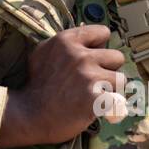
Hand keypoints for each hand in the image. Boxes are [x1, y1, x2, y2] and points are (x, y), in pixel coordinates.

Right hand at [0, 25, 126, 148]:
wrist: (28, 116)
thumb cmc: (36, 85)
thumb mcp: (43, 53)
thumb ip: (67, 43)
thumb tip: (93, 36)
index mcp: (67, 40)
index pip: (103, 32)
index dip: (100, 47)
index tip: (91, 60)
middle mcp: (80, 56)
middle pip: (117, 57)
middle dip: (108, 69)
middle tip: (92, 82)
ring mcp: (89, 77)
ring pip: (121, 79)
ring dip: (111, 89)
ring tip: (94, 96)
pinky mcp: (95, 99)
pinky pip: (119, 101)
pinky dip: (112, 107)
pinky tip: (100, 110)